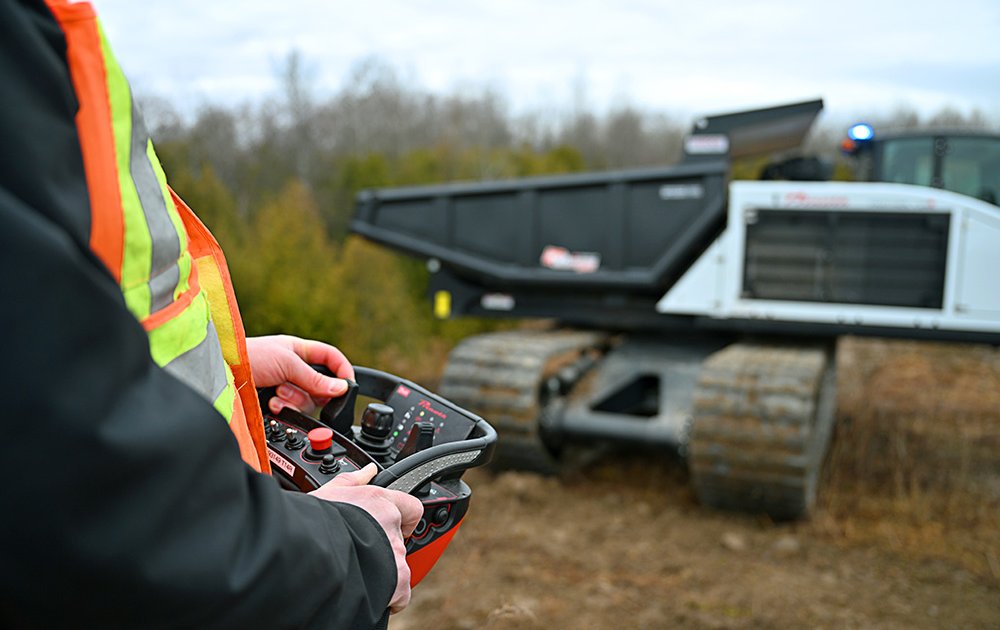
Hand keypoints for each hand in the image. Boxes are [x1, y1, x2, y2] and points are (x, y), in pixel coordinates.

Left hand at [246, 335, 354, 414]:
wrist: (219, 375)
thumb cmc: (247, 357)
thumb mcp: (287, 363)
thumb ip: (315, 378)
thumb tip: (341, 388)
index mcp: (298, 351)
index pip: (330, 359)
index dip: (342, 370)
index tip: (348, 385)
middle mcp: (293, 369)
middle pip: (321, 385)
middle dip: (311, 390)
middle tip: (298, 388)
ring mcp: (283, 387)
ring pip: (306, 401)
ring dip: (294, 399)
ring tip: (278, 394)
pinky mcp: (274, 404)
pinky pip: (291, 412)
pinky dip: (284, 409)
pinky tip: (272, 404)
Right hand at [310, 464, 423, 613]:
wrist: (307, 554)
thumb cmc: (312, 525)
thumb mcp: (329, 494)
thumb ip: (353, 480)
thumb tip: (369, 470)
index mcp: (379, 501)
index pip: (411, 506)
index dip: (404, 519)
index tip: (396, 527)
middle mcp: (392, 526)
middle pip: (398, 540)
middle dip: (383, 548)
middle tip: (359, 553)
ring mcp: (396, 554)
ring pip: (397, 566)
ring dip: (382, 570)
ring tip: (356, 572)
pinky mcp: (397, 581)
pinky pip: (400, 593)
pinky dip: (389, 596)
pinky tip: (366, 592)